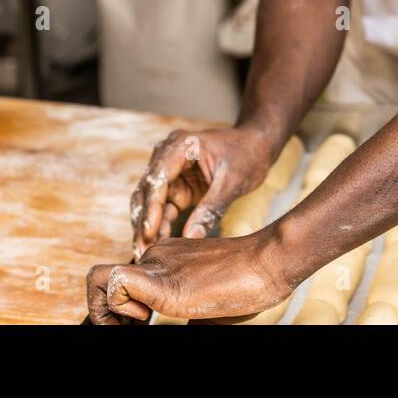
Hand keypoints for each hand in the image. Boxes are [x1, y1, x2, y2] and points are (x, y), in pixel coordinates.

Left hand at [87, 231, 293, 324]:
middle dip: (104, 313)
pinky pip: (117, 285)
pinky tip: (145, 319)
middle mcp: (153, 257)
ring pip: (101, 280)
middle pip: (103, 280)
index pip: (119, 279)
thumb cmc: (248, 282)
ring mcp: (155, 266)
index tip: (135, 325)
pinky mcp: (161, 282)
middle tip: (126, 328)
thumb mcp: (204, 300)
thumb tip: (173, 325)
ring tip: (135, 325)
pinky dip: (117, 308)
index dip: (114, 307)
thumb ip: (181, 311)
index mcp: (163, 259)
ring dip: (105, 313)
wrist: (268, 262)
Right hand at [131, 127, 275, 255]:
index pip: (159, 178)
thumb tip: (190, 238)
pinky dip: (159, 225)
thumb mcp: (232, 182)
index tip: (148, 232)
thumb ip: (211, 209)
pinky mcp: (176, 186)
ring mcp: (170, 171)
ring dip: (146, 226)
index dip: (151, 206)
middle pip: (146, 190)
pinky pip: (162, 208)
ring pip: (149, 201)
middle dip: (143, 220)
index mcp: (181, 145)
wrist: (256, 146)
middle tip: (141, 250)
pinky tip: (156, 246)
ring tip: (144, 253)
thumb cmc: (247, 155)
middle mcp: (168, 155)